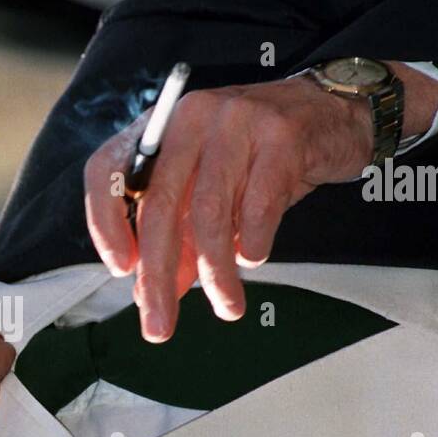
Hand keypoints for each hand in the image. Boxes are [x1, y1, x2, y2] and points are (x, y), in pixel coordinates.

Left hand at [83, 62, 437, 340]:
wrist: (334, 112)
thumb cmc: (263, 155)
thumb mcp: (213, 191)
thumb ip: (181, 238)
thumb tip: (155, 293)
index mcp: (161, 129)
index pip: (107, 171)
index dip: (103, 224)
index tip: (121, 269)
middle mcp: (190, 118)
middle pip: (159, 206)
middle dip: (157, 274)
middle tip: (160, 323)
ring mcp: (236, 123)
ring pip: (209, 213)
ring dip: (215, 272)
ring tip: (227, 306)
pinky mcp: (282, 137)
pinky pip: (258, 206)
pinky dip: (253, 244)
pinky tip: (253, 259)